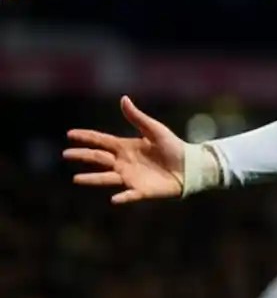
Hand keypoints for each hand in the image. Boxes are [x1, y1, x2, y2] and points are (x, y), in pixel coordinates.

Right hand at [64, 96, 184, 203]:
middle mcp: (124, 163)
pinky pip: (130, 195)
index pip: (101, 141)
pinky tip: (114, 199)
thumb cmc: (173, 147)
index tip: (70, 134)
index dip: (86, 137)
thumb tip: (123, 98)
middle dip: (83, 156)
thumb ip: (138, 117)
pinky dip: (123, 197)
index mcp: (126, 147)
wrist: (190, 166)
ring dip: (92, 179)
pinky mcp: (142, 190)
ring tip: (76, 179)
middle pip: (99, 158)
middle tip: (65, 154)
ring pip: (107, 178)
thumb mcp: (155, 130)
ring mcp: (131, 177)